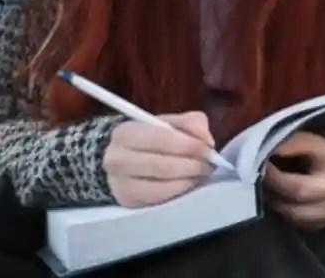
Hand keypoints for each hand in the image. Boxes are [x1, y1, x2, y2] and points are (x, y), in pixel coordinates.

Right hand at [104, 112, 218, 207]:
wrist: (115, 161)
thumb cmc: (145, 140)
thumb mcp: (163, 123)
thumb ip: (189, 123)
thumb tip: (207, 141)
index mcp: (125, 133)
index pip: (161, 138)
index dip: (189, 144)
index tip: (208, 148)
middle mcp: (118, 159)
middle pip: (162, 165)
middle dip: (192, 165)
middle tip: (209, 164)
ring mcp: (121, 184)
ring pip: (163, 186)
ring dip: (189, 180)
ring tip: (201, 174)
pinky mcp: (129, 201)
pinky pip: (161, 199)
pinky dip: (180, 191)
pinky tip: (188, 184)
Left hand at [264, 132, 324, 229]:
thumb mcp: (315, 143)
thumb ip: (292, 144)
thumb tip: (266, 150)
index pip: (297, 189)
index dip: (275, 177)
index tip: (261, 163)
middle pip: (289, 208)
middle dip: (269, 190)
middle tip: (257, 173)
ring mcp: (321, 222)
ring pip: (286, 217)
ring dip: (271, 200)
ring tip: (265, 181)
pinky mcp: (313, 227)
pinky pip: (289, 222)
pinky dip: (278, 208)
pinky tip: (274, 192)